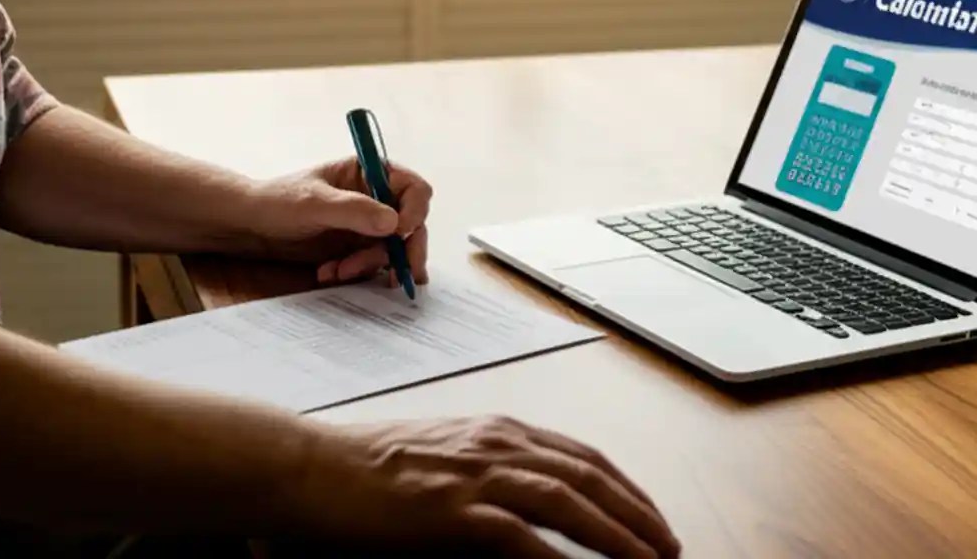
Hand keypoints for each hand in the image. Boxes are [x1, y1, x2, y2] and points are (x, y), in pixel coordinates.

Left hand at [247, 158, 432, 285]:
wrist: (251, 227)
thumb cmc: (278, 202)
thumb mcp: (314, 204)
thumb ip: (354, 210)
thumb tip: (394, 223)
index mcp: (371, 173)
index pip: (414, 189)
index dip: (415, 211)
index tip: (400, 233)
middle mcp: (376, 198)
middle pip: (413, 225)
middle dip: (405, 251)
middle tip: (400, 275)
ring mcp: (369, 225)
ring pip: (394, 250)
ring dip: (371, 265)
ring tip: (340, 271)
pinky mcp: (358, 248)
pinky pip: (373, 265)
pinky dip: (357, 273)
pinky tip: (330, 273)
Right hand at [287, 415, 679, 557]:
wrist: (307, 468)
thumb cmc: (364, 467)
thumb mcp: (440, 460)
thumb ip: (485, 476)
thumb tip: (524, 508)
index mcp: (496, 431)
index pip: (580, 456)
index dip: (623, 487)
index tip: (649, 516)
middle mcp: (496, 444)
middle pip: (589, 476)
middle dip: (637, 513)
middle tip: (668, 546)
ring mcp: (475, 476)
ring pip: (569, 501)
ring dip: (619, 534)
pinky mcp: (452, 512)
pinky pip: (522, 538)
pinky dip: (561, 558)